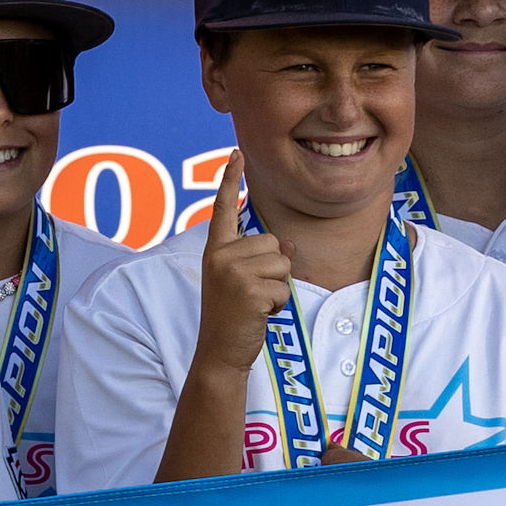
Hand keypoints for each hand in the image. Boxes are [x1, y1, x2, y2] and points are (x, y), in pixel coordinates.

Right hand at [185, 153, 294, 390]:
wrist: (219, 353)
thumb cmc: (233, 318)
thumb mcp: (243, 282)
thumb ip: (261, 259)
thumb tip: (289, 246)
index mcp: (215, 251)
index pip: (224, 209)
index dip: (230, 179)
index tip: (237, 152)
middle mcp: (220, 256)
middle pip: (273, 243)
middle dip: (274, 270)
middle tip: (252, 295)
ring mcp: (232, 272)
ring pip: (282, 262)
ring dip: (278, 287)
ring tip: (256, 305)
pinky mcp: (248, 289)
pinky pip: (283, 286)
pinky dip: (279, 303)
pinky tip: (259, 315)